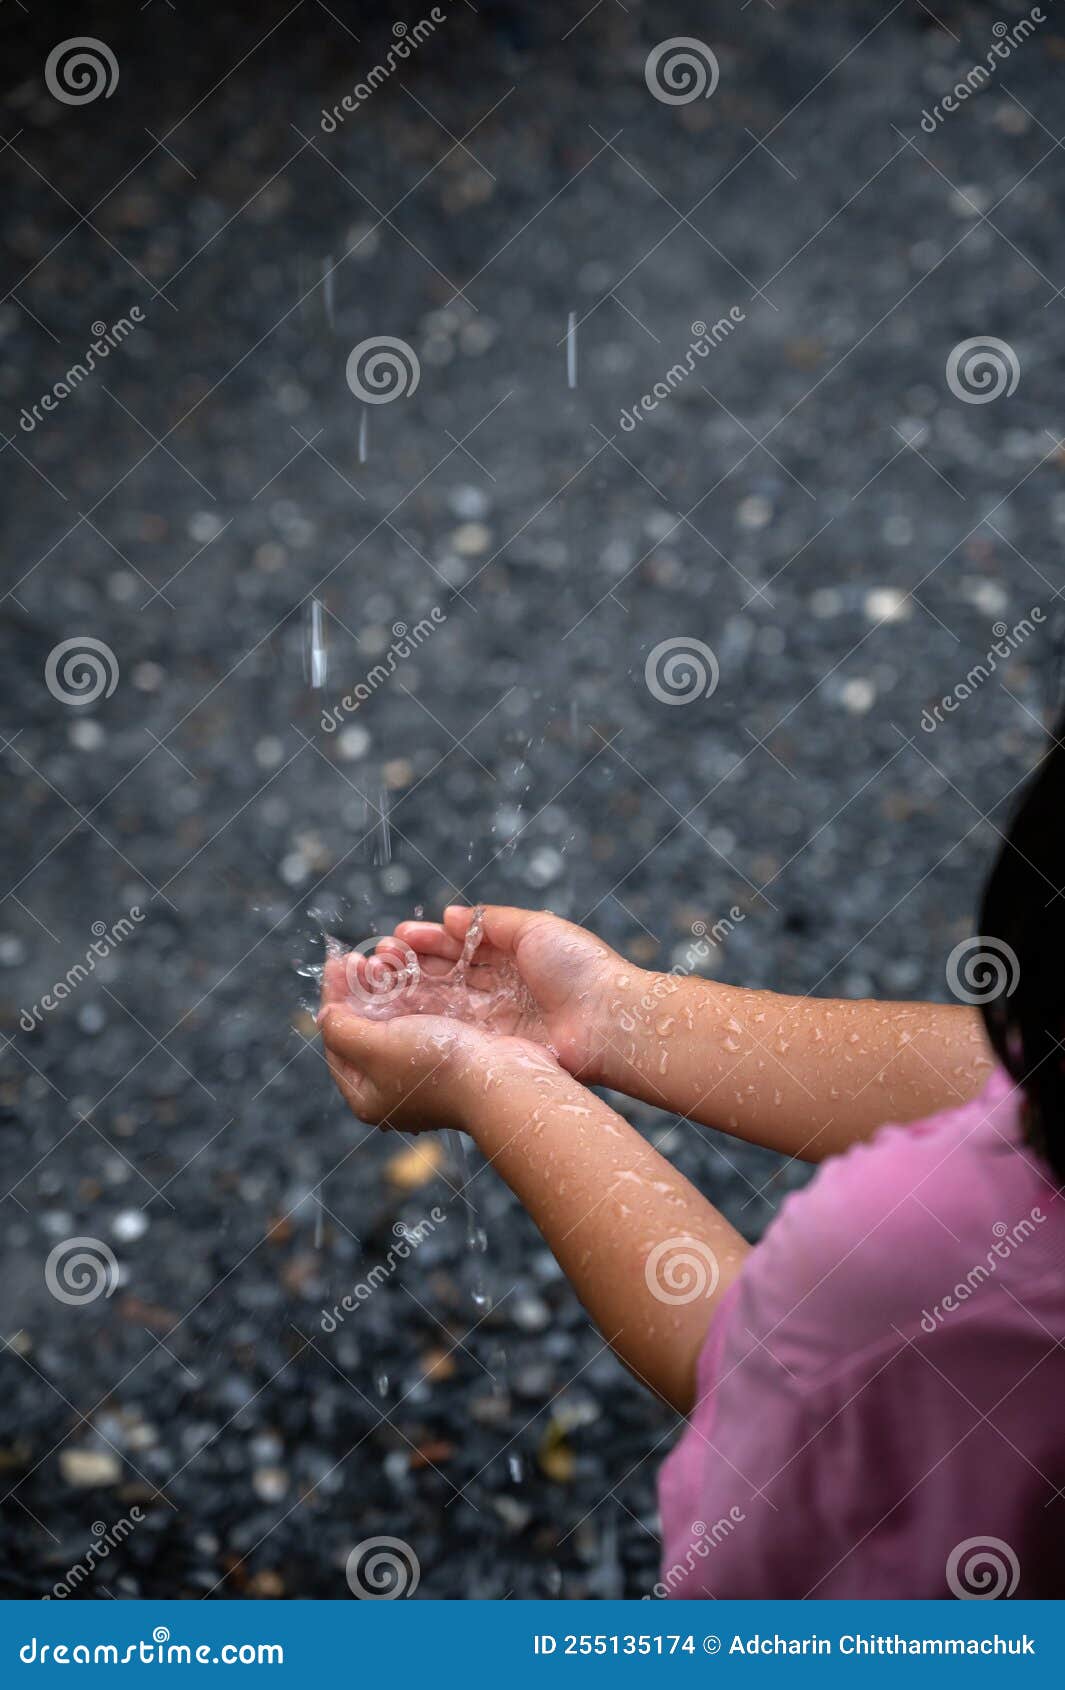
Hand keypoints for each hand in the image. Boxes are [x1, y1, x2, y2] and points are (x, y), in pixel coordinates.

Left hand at [319, 956, 560, 1130]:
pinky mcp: (451, 1052)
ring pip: (394, 1019)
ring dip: (386, 985)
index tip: (336, 964)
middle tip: (358, 958)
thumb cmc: (437, 1067)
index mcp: (367, 1095)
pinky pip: (422, 1016)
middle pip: (364, 1028)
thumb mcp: (375, 1048)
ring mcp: (422, 1070)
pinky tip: (411, 969)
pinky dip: (414, 991)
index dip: (333, 999)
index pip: (336, 1041)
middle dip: (360, 989)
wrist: (502, 1078)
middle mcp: (392, 1085)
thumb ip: (341, 1030)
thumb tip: (324, 1013)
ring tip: (383, 957)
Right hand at [381, 904, 632, 1082]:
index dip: (427, 940)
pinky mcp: (494, 1046)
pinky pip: (452, 1030)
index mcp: (512, 958)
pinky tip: (397, 1007)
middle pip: (445, 974)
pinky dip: (424, 1018)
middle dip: (410, 964)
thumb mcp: (536, 929)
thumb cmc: (580, 969)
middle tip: (379, 957)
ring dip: (409, 988)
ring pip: (443, 1001)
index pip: (459, 946)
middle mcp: (499, 990)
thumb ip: (491, 921)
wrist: (609, 1021)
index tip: (397, 936)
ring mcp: (495, 1020)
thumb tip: (449, 915)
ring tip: (379, 975)